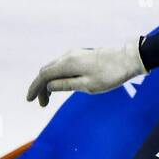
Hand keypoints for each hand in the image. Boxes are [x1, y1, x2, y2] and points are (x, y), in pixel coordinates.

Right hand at [26, 42, 145, 106]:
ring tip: (49, 97)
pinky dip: (58, 77)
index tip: (30, 100)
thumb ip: (66, 85)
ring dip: (50, 82)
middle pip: (47, 71)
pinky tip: (61, 86)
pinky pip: (64, 66)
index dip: (35, 88)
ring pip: (55, 68)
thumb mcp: (87, 86)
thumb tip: (49, 86)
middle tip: (42, 104)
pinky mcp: (82, 55)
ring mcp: (75, 54)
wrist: (129, 59)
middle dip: (41, 87)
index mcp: (67, 63)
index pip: (44, 75)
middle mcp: (68, 56)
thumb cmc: (110, 75)